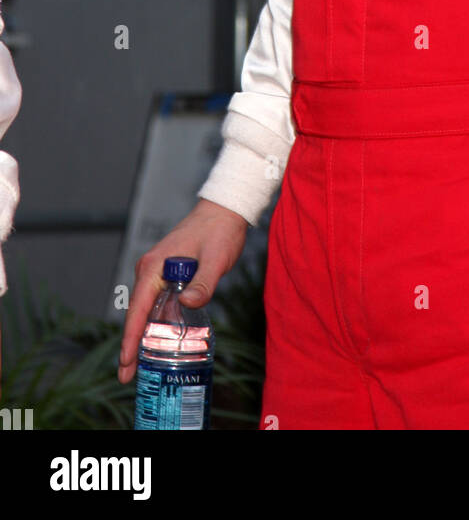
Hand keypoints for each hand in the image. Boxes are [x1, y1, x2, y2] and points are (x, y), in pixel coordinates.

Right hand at [117, 198, 247, 384]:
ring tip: (140, 368)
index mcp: (154, 267)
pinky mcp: (166, 275)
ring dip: (142, 337)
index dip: (131, 338)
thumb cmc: (219, 230)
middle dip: (132, 346)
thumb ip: (203, 282)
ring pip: (145, 311)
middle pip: (137, 314)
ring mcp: (156, 273)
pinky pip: (155, 304)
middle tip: (128, 376)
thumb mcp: (215, 258)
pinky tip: (159, 343)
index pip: (137, 309)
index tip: (126, 362)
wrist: (223, 211)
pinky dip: (154, 324)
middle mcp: (150, 271)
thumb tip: (188, 303)